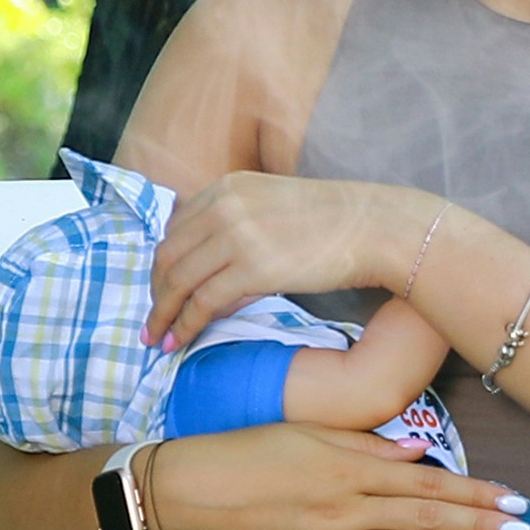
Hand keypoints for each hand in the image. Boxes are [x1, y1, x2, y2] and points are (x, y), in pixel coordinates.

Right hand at [134, 416, 528, 529]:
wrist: (194, 494)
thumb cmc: (249, 455)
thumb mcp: (311, 434)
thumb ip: (368, 446)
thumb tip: (419, 451)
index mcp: (351, 467)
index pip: (427, 481)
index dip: (473, 491)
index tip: (510, 497)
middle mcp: (348, 506)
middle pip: (427, 515)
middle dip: (478, 522)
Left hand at [148, 171, 442, 349]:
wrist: (377, 227)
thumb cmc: (337, 222)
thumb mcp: (276, 207)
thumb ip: (240, 224)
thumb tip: (216, 268)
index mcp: (229, 187)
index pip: (176, 228)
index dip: (163, 264)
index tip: (161, 289)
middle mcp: (225, 206)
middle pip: (168, 255)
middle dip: (154, 292)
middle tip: (152, 321)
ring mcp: (236, 235)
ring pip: (178, 281)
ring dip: (162, 315)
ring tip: (156, 340)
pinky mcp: (252, 267)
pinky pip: (203, 302)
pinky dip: (184, 325)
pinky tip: (179, 342)